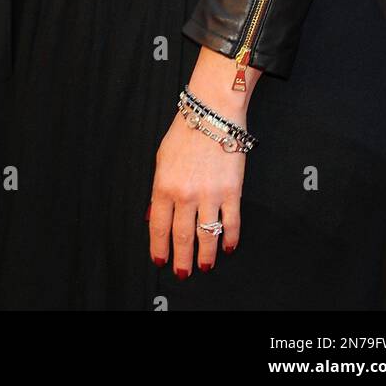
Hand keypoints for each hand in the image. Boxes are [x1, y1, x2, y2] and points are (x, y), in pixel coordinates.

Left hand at [147, 105, 245, 276]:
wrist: (212, 113)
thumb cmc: (185, 131)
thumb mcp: (161, 159)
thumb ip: (158, 190)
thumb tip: (153, 216)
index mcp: (164, 185)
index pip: (159, 226)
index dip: (159, 246)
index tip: (160, 259)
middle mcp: (186, 195)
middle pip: (182, 236)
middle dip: (181, 259)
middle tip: (182, 273)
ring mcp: (210, 195)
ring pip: (207, 236)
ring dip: (206, 255)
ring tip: (205, 266)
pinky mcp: (232, 192)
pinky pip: (231, 223)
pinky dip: (230, 239)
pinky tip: (228, 247)